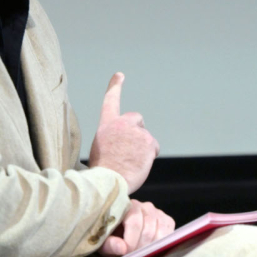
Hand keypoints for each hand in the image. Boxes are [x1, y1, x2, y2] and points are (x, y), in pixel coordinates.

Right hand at [88, 72, 158, 193]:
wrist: (109, 181)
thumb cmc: (104, 170)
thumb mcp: (101, 148)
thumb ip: (114, 138)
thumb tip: (124, 144)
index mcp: (107, 125)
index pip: (110, 101)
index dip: (114, 87)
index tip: (119, 75)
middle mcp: (122, 123)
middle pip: (137, 120)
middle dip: (137, 131)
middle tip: (130, 150)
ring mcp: (137, 131)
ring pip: (146, 138)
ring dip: (142, 149)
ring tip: (130, 162)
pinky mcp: (149, 141)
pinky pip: (154, 148)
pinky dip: (149, 156)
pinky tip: (139, 164)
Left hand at [96, 199, 174, 256]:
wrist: (120, 233)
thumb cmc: (111, 237)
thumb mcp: (104, 242)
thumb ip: (110, 244)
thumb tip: (122, 249)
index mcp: (128, 206)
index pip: (135, 223)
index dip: (131, 242)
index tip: (125, 255)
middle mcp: (145, 206)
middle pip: (148, 230)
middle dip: (140, 248)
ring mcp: (158, 213)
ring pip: (160, 233)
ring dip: (151, 249)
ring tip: (141, 256)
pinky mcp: (167, 220)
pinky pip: (169, 234)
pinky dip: (162, 245)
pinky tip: (152, 250)